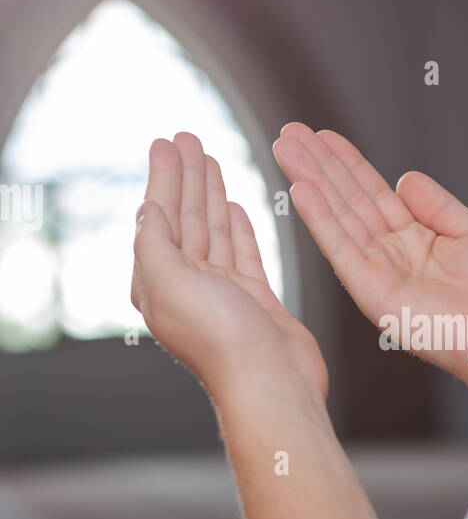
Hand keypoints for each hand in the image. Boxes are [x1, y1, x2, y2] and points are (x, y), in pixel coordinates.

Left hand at [131, 133, 327, 402]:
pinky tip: (236, 206)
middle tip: (187, 137)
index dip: (162, 177)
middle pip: (185, 218)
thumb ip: (153, 242)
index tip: (165, 143)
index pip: (158, 217)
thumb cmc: (220, 339)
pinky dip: (239, 227)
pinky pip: (243, 253)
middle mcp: (188, 286)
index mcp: (159, 282)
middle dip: (185, 176)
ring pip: (214, 230)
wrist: (270, 382)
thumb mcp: (168, 281)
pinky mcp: (256, 300)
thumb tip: (147, 210)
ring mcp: (223, 292)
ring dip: (211, 194)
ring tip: (209, 159)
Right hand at [274, 120, 467, 375]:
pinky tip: (301, 191)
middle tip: (290, 133)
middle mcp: (393, 255)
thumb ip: (438, 206)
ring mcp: (380, 273)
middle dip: (318, 165)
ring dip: (309, 182)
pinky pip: (342, 251)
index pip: (373, 193)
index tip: (323, 136)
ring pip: (338, 219)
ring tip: (285, 149)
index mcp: (417, 239)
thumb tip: (405, 178)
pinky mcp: (373, 293)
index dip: (348, 163)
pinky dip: (320, 221)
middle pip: (348, 201)